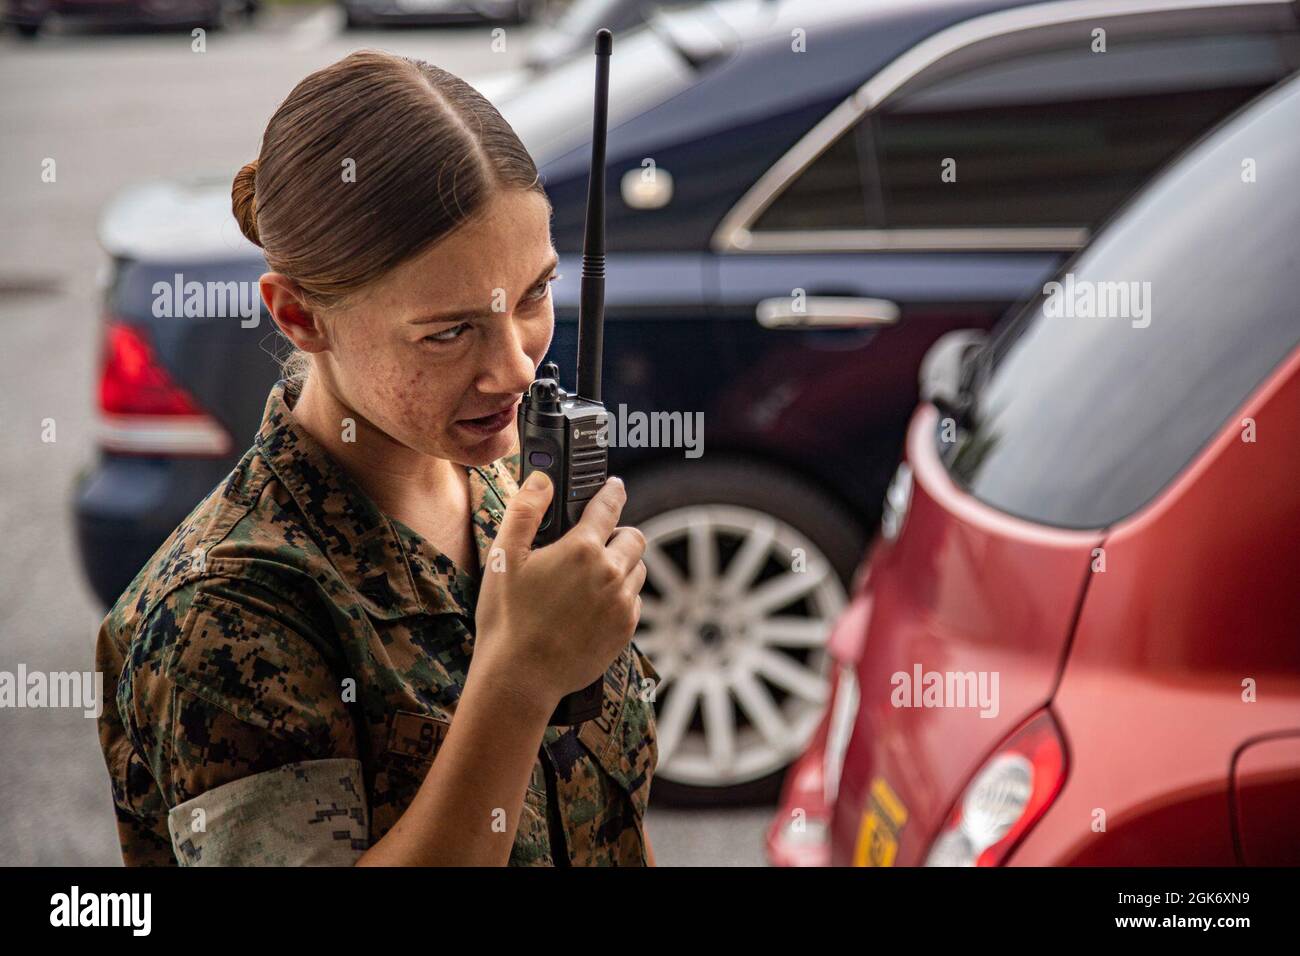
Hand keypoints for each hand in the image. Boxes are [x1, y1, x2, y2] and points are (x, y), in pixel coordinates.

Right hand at [472, 472, 646, 710]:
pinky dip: (621, 597)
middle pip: (634, 538)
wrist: (520, 678)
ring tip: (593, 577)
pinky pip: (634, 602)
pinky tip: (594, 606)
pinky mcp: (625, 631)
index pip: (608, 507)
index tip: (614, 487)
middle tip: (597, 541)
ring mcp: (622, 604)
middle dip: (619, 533)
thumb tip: (542, 479)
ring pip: (637, 570)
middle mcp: (610, 574)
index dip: (611, 492)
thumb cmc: (507, 618)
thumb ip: (525, 510)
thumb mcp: (504, 557)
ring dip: (623, 566)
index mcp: (582, 550)